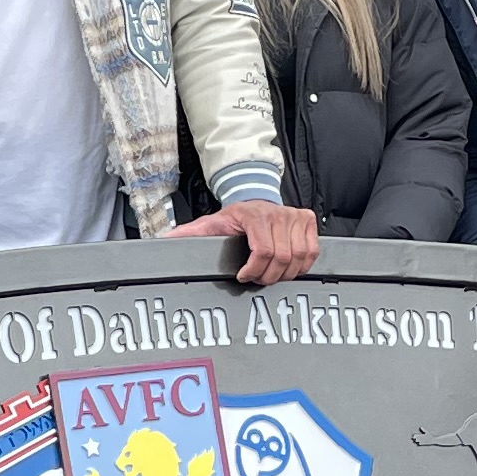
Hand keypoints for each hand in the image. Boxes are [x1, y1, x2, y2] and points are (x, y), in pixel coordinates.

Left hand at [165, 197, 321, 284]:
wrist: (252, 198)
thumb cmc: (235, 216)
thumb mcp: (209, 224)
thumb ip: (187, 235)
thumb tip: (164, 242)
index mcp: (255, 215)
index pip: (264, 251)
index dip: (254, 270)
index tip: (244, 275)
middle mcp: (278, 214)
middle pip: (282, 258)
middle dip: (268, 275)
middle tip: (256, 277)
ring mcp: (295, 217)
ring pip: (299, 257)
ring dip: (285, 273)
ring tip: (270, 273)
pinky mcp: (307, 221)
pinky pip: (312, 251)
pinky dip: (301, 264)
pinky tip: (286, 266)